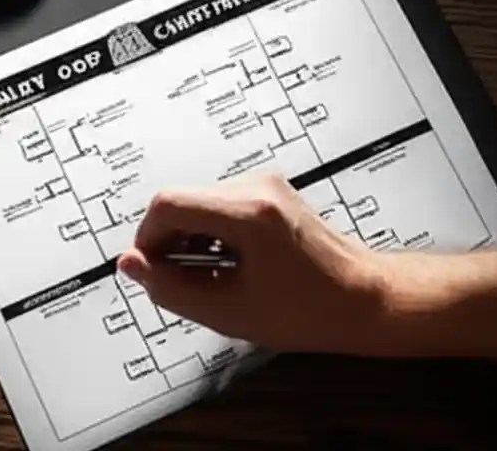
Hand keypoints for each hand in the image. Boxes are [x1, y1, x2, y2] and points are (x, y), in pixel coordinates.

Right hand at [117, 171, 403, 355]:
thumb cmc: (311, 310)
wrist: (364, 299)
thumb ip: (171, 288)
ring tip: (209, 279)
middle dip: (168, 243)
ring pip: (196, 203)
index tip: (150, 270)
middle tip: (179, 282)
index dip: (147, 241)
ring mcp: (264, 185)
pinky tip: (226, 266)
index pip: (167, 205)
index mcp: (248, 212)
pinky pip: (218, 205)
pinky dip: (209, 234)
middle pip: (180, 202)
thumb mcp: (229, 311)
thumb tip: (133, 266)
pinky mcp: (268, 192)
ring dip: (188, 240)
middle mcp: (255, 186)